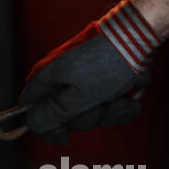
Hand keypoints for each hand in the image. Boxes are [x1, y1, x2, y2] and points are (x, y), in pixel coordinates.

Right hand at [16, 0, 160, 144]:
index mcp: (45, 78)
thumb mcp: (81, 97)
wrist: (139, 33)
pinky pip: (106, 100)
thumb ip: (53, 115)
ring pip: (90, 110)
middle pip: (65, 115)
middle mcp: (58, 76)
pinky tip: (132, 93)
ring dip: (111, 109)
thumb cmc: (110, 64)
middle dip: (89, 116)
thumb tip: (33, 126)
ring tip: (125, 96)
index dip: (46, 127)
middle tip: (104, 103)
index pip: (29, 112)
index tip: (65, 135)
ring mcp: (80, 76)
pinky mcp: (99, 75)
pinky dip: (120, 101)